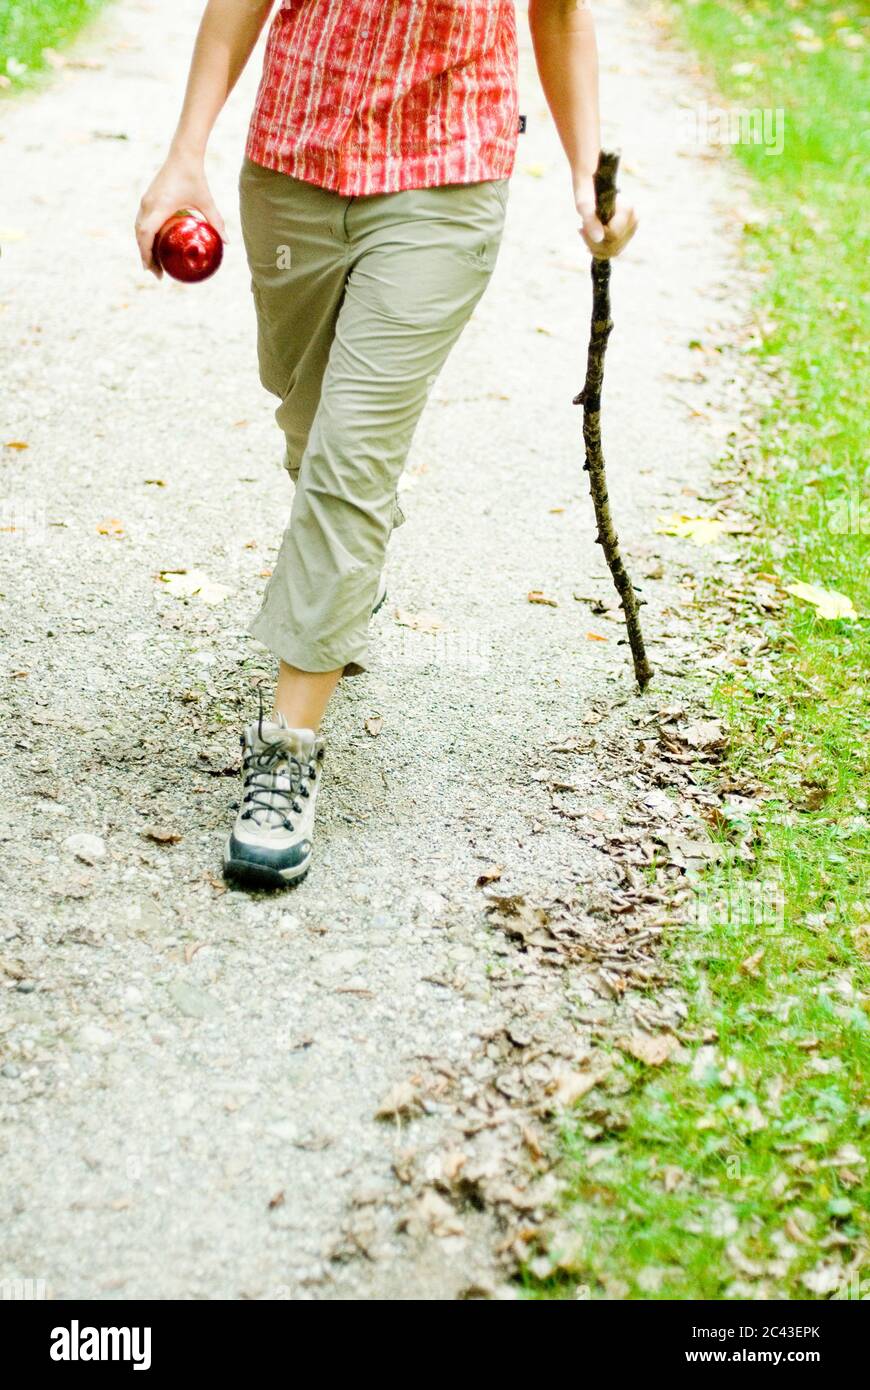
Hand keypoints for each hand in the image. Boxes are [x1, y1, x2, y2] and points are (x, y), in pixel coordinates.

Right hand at [135, 153, 226, 276]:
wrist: (183, 154)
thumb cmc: (195, 177)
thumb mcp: (207, 201)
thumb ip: (216, 222)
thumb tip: (227, 242)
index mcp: (160, 206)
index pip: (146, 235)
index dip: (147, 254)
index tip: (153, 270)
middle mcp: (148, 204)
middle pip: (140, 236)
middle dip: (146, 256)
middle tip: (157, 274)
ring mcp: (146, 200)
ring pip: (138, 229)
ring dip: (143, 247)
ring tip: (153, 264)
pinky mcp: (147, 198)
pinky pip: (141, 221)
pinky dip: (144, 236)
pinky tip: (152, 245)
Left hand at [574, 176, 637, 259]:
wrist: (593, 181)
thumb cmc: (586, 188)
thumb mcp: (583, 202)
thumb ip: (590, 218)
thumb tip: (598, 238)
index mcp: (627, 209)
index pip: (612, 236)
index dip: (594, 237)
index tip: (581, 226)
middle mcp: (634, 219)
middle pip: (613, 246)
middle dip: (593, 243)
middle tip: (581, 229)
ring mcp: (633, 227)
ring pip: (614, 251)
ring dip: (595, 247)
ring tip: (584, 233)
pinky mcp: (628, 232)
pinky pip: (615, 250)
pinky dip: (600, 249)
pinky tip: (589, 241)